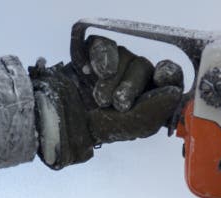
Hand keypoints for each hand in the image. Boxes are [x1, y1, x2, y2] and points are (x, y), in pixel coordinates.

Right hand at [29, 36, 183, 168]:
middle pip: (147, 68)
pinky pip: (106, 45)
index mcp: (142, 101)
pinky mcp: (91, 55)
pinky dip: (104, 57)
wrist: (47, 121)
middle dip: (133, 86)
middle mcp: (130, 82)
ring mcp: (111, 67)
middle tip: (118, 104)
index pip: (167, 81)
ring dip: (113, 80)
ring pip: (128, 57)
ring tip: (98, 98)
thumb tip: (174, 91)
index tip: (162, 78)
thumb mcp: (121, 129)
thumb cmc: (83, 130)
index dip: (168, 76)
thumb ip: (151, 113)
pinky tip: (94, 72)